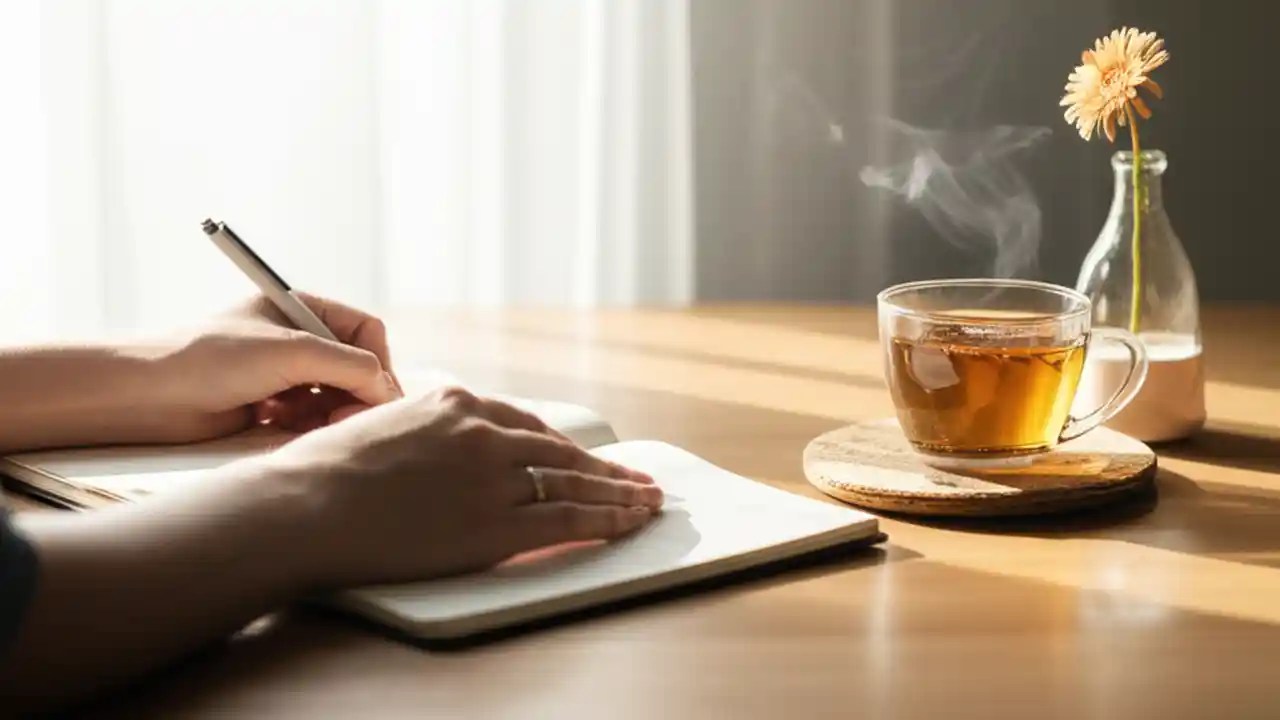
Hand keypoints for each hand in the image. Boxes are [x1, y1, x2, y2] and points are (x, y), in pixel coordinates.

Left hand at [155, 293, 402, 441]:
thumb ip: (352, 366)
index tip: (375, 392)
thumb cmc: (212, 358)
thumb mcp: (294, 350)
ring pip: (335, 396)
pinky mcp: (269, 405)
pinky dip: (306, 424)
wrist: (151, 395)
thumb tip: (388, 391)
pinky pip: (310, 417)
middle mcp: (294, 337)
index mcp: (300, 307)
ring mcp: (281, 372)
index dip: (377, 362)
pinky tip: (279, 423)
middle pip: (353, 367)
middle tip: (344, 416)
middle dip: (355, 392)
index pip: (365, 331)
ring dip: (329, 411)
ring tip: (309, 421)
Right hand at [259, 385, 662, 587]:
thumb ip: (415, 428)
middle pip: (559, 449)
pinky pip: (569, 517)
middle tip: (636, 476)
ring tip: (648, 499)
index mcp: (454, 401)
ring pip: (574, 480)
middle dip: (603, 466)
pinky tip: (629, 521)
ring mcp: (494, 475)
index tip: (579, 455)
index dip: (558, 444)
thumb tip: (420, 441)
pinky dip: (608, 518)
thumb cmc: (322, 471)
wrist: (305, 506)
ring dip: (618, 491)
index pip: (523, 423)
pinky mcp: (498, 521)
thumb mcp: (375, 426)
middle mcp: (483, 431)